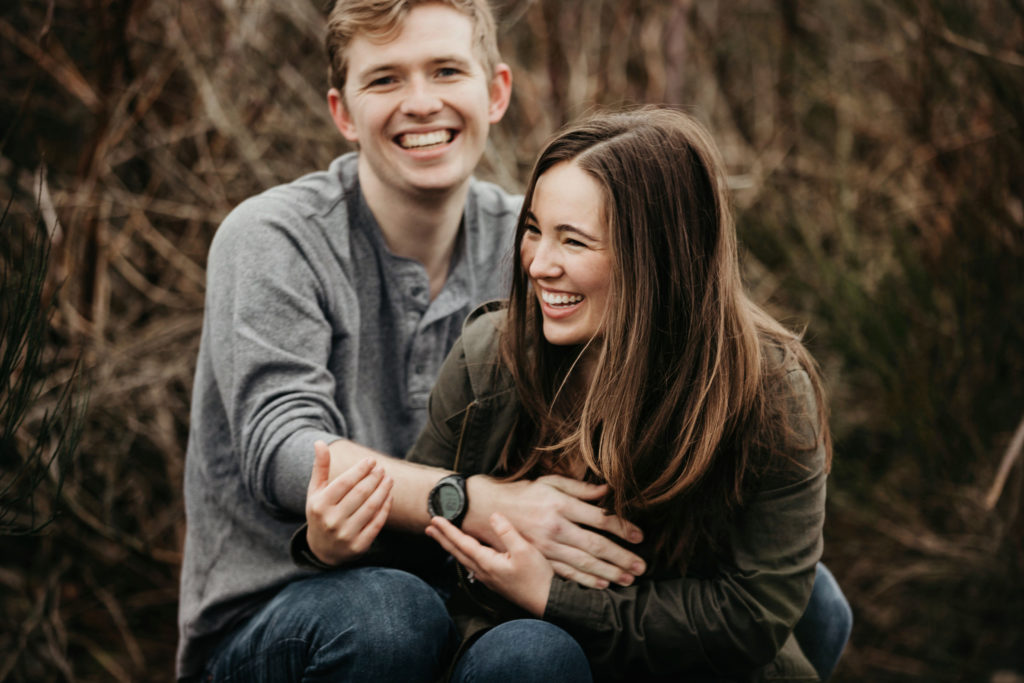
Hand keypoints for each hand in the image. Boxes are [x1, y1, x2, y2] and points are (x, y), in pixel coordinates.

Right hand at [305, 440, 392, 564]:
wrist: (322, 549)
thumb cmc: (321, 512)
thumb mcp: (316, 492)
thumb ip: (320, 468)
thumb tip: (320, 442)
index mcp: (320, 505)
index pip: (345, 483)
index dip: (360, 470)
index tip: (371, 461)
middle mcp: (331, 521)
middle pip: (360, 494)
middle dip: (374, 478)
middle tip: (382, 468)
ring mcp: (345, 535)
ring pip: (370, 508)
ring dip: (383, 491)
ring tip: (389, 478)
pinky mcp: (358, 546)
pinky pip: (376, 524)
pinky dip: (385, 508)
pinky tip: (389, 496)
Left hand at [426, 514, 553, 616]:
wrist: (546, 602)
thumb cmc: (537, 577)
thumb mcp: (525, 550)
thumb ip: (507, 532)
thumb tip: (494, 516)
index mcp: (487, 563)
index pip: (462, 543)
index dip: (448, 530)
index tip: (435, 520)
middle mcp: (483, 571)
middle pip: (457, 552)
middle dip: (442, 539)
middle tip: (429, 527)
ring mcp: (488, 578)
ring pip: (464, 559)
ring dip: (451, 546)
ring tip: (442, 537)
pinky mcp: (495, 581)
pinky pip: (472, 564)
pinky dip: (463, 554)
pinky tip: (465, 553)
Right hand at [467, 475, 645, 588]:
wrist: (488, 509)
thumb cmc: (524, 493)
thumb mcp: (551, 482)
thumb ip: (580, 488)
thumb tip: (608, 489)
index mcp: (561, 504)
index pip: (599, 518)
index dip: (622, 527)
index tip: (640, 536)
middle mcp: (556, 527)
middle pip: (595, 545)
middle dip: (621, 557)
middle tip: (641, 566)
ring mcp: (546, 546)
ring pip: (583, 562)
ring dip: (608, 572)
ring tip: (628, 579)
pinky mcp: (539, 559)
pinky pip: (566, 573)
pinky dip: (585, 580)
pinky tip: (602, 585)